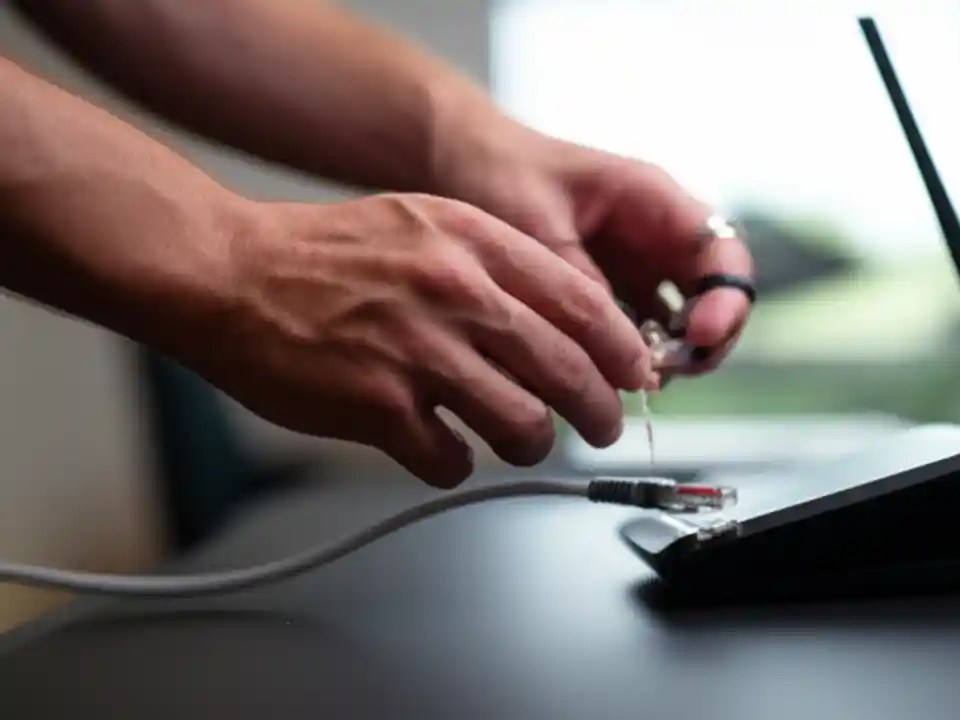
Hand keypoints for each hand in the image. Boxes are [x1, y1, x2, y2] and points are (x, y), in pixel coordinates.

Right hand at [191, 194, 653, 486]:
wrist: (228, 271)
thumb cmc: (323, 253)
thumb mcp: (424, 223)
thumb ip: (494, 263)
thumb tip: (563, 320)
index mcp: (474, 243)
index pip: (584, 303)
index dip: (621, 350)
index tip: (632, 374)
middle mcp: (456, 293)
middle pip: (568, 372)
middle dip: (598, 413)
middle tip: (599, 427)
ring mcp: (418, 352)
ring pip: (523, 426)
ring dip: (531, 444)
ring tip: (519, 440)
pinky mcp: (379, 406)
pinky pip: (451, 459)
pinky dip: (455, 464)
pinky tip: (442, 448)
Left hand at [429, 110, 754, 375]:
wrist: (447, 162)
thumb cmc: (495, 172)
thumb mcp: (536, 225)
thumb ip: (581, 283)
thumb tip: (620, 350)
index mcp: (653, 201)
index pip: (723, 251)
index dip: (726, 298)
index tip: (699, 335)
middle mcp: (656, 235)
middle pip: (714, 296)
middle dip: (703, 341)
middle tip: (665, 373)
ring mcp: (634, 267)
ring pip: (680, 322)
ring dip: (668, 358)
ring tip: (629, 383)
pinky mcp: (607, 295)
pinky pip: (636, 335)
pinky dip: (629, 361)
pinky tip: (602, 379)